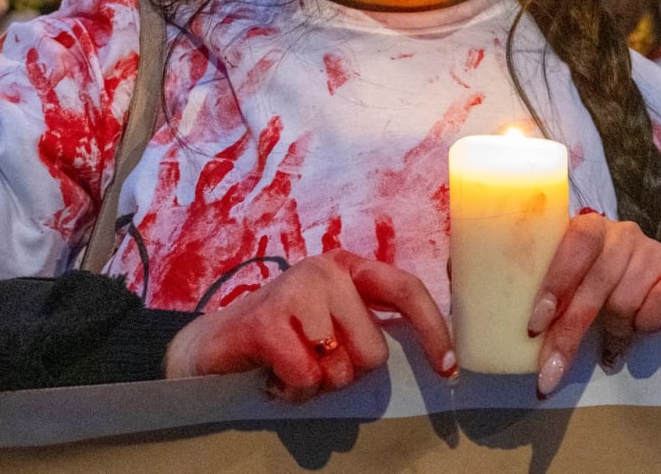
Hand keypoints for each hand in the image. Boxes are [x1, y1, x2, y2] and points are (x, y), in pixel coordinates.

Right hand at [163, 250, 453, 400]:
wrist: (213, 347)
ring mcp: (294, 291)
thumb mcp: (333, 325)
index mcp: (351, 268)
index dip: (433, 330)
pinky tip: (272, 376)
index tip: (447, 369)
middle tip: (315, 363)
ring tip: (291, 367)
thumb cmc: (285, 340)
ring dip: (316, 384)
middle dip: (348, 373)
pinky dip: (291, 391)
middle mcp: (326, 271)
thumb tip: (434, 357)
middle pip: (373, 351)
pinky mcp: (265, 320)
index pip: (406, 291)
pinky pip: (306, 377)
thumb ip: (369, 329)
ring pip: (340, 369)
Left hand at [527, 211, 660, 398]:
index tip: (535, 326)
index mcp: (590, 229)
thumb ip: (556, 299)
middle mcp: (623, 234)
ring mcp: (654, 252)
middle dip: (569, 333)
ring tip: (609, 348)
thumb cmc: (600, 287)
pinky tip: (640, 330)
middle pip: (595, 285)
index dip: (556, 283)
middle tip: (551, 371)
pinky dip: (647, 324)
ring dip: (613, 332)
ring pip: (625, 302)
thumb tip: (526, 343)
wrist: (656, 285)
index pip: (575, 245)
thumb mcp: (574, 285)